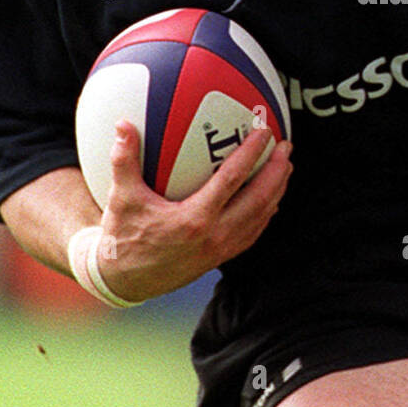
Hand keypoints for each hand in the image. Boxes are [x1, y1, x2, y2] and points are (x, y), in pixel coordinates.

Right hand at [97, 121, 292, 301]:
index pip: (232, 180)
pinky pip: (253, 232)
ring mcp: (221, 249)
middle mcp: (214, 236)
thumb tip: (122, 125)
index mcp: (194, 219)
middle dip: (277, 172)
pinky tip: (270, 198)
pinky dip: (266, 212)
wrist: (125, 282)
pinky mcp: (221, 258)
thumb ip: (124, 160)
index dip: (251, 154)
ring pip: (261, 217)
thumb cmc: (122, 237)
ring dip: (277, 190)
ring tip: (284, 167)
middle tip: (285, 147)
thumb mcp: (122, 198)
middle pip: (259, 200)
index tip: (264, 133)